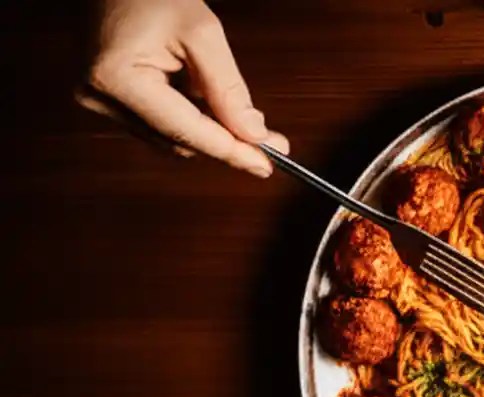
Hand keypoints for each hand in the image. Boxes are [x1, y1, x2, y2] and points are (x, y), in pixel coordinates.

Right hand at [76, 0, 288, 176]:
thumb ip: (228, 88)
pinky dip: (191, 119)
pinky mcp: (106, 100)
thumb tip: (254, 134)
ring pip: (171, 137)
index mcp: (117, 78)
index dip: (232, 152)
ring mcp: (99, 100)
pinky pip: (160, 124)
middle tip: (272, 141)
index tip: (269, 165)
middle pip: (179, 141)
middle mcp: (100, 97)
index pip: (186, 132)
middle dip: (226, 142)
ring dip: (210, 130)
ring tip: (240, 112)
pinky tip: (208, 101)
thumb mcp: (202, 32)